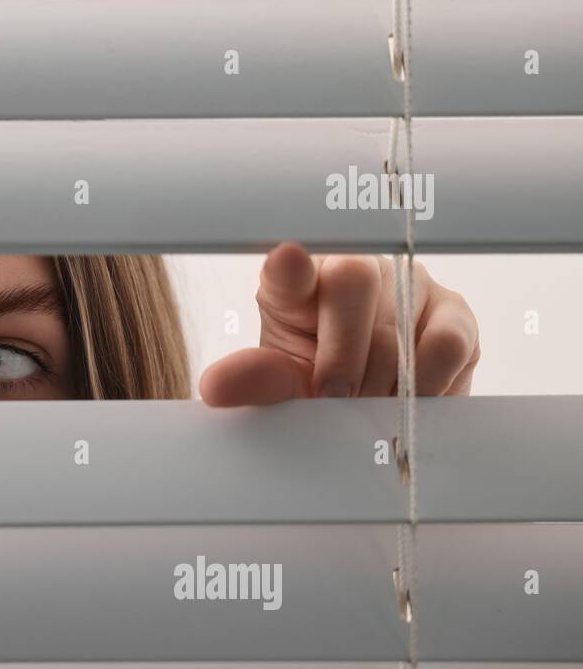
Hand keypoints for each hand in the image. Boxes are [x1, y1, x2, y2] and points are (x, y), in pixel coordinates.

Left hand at [199, 243, 479, 406]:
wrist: (373, 404)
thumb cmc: (318, 380)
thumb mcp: (282, 383)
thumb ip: (256, 381)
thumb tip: (214, 387)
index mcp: (298, 281)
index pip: (291, 264)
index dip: (290, 265)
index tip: (285, 263)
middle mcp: (356, 268)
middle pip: (352, 282)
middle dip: (341, 355)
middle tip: (332, 395)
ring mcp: (409, 284)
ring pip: (399, 322)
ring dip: (381, 380)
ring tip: (366, 405)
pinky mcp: (455, 314)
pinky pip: (446, 345)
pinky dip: (424, 384)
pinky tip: (407, 401)